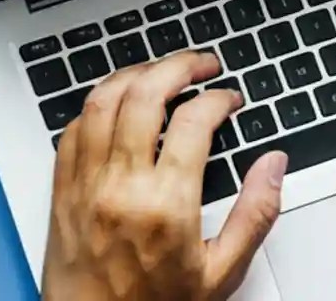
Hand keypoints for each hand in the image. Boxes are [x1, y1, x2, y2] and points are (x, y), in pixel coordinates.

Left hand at [44, 50, 288, 300]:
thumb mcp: (222, 272)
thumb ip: (255, 214)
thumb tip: (273, 166)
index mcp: (165, 205)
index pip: (194, 120)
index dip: (219, 98)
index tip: (230, 99)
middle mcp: (120, 186)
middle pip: (145, 94)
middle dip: (179, 66)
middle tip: (201, 64)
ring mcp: (85, 185)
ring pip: (102, 101)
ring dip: (134, 74)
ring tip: (159, 71)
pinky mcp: (61, 192)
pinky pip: (72, 129)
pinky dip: (97, 106)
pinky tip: (117, 105)